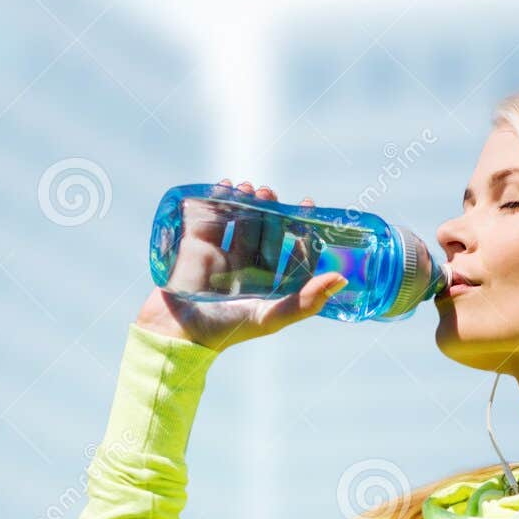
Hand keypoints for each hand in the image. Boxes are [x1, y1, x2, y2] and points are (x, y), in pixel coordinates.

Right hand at [135, 179, 347, 352]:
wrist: (176, 332)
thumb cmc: (226, 330)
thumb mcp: (269, 317)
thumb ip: (306, 302)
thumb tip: (342, 279)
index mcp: (268, 286)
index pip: (292, 253)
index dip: (302, 230)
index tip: (307, 204)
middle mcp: (247, 270)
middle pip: (266, 231)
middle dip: (271, 210)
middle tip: (270, 193)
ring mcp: (221, 257)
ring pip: (240, 221)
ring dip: (247, 201)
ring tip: (250, 188)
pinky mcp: (196, 248)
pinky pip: (210, 218)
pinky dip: (218, 199)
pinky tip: (226, 185)